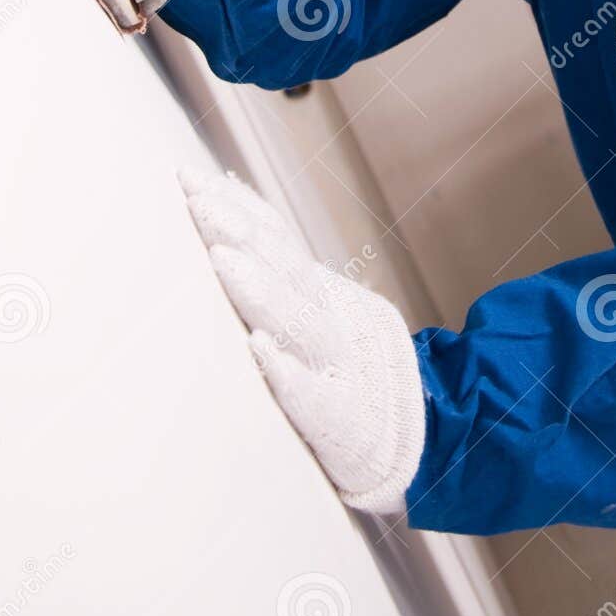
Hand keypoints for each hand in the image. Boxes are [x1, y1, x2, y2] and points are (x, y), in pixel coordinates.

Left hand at [176, 162, 425, 517]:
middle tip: (195, 200)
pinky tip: (260, 351)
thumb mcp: (321, 313)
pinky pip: (313, 397)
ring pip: (299, 322)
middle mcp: (331, 320)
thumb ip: (281, 272)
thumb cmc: (349, 374)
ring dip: (259, 289)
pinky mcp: (343, 424)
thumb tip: (226, 202)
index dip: (236, 208)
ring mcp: (340, 368)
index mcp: (320, 294)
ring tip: (220, 258)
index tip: (190, 177)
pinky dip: (288, 372)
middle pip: (283, 270)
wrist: (424, 438)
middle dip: (237, 231)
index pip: (277, 241)